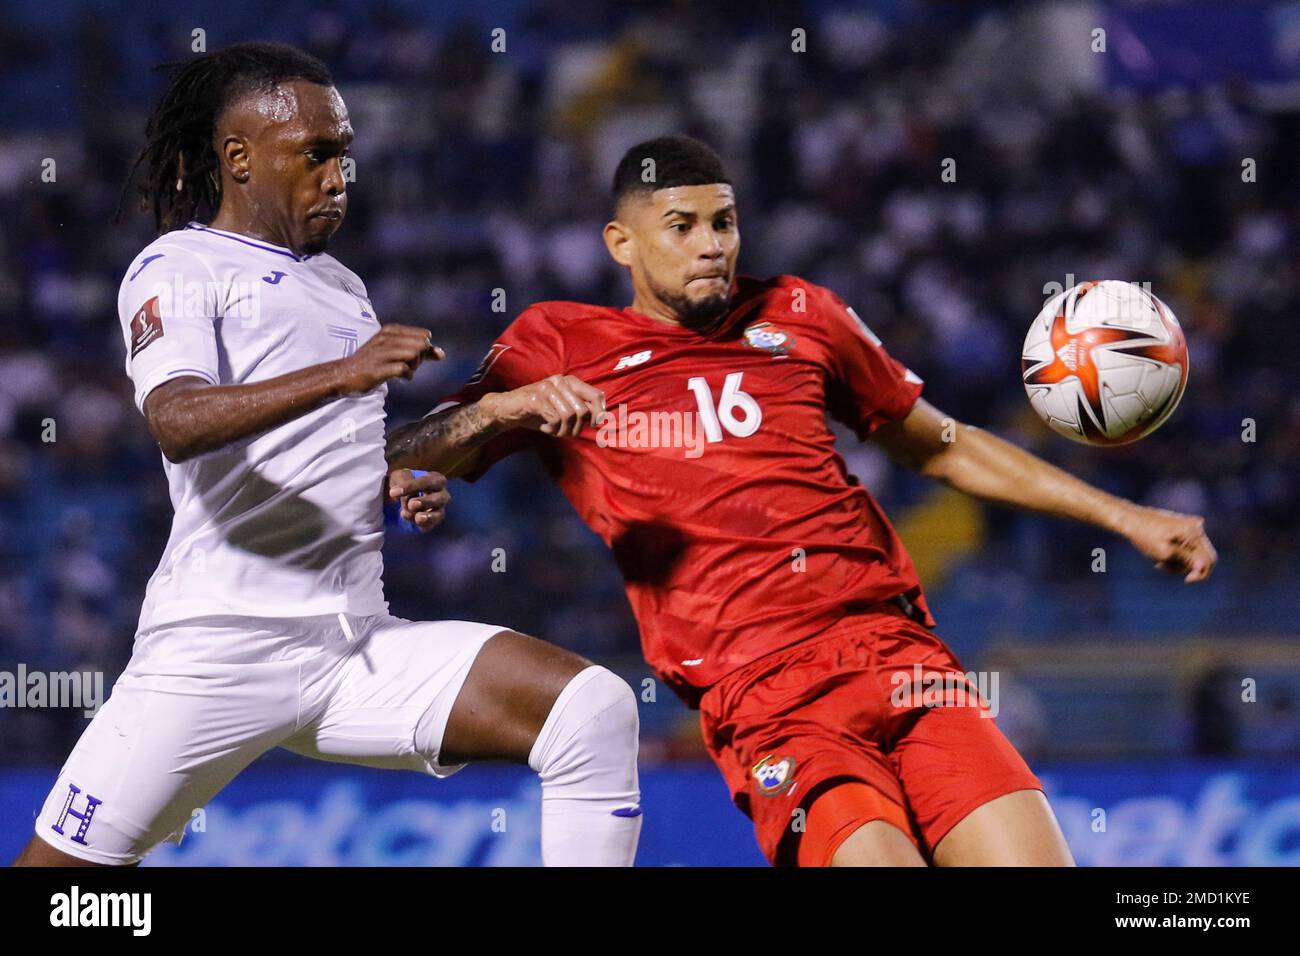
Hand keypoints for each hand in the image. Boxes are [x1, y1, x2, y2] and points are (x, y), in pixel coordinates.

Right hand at [336, 324, 443, 395]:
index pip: (423, 335)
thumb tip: (442, 354)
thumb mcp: (395, 351)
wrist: (344, 375)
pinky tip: (401, 378)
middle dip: (421, 357)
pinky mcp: (378, 369)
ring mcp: (381, 353)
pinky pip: (404, 369)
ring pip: (413, 355)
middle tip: (411, 365)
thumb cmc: (373, 362)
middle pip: (421, 345)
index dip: (425, 349)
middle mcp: (386, 338)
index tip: (415, 357)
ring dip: (414, 366)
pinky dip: (407, 375)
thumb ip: (420, 352)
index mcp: (390, 330)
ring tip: (405, 371)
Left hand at [388, 468, 449, 531]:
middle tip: (411, 504)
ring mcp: (439, 510)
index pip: (427, 482)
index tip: (393, 493)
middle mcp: (442, 495)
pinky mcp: (433, 522)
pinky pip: (431, 525)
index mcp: (436, 479)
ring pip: (439, 514)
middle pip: (440, 498)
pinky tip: (414, 521)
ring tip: (417, 517)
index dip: (411, 487)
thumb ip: (402, 481)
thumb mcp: (401, 476)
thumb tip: (397, 492)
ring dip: (428, 516)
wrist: (401, 497)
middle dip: (425, 501)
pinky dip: (423, 524)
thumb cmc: (405, 483)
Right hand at [480, 375, 605, 436]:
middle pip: (583, 410)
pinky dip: (551, 429)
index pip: (597, 395)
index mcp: (570, 381)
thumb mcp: (562, 409)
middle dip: (576, 428)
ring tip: (554, 431)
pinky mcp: (535, 398)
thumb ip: (580, 409)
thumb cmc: (537, 411)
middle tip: (566, 433)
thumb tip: (602, 418)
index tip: (593, 426)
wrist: (507, 410)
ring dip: (563, 430)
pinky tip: (544, 428)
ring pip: (569, 416)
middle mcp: (560, 381)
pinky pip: (554, 419)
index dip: (599, 413)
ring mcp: (547, 388)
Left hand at [1119, 505, 1216, 581]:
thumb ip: (1187, 561)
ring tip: (1158, 562)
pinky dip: (1174, 554)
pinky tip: (1158, 557)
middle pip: (1201, 557)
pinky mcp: (1182, 528)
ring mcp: (1189, 526)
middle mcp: (1196, 526)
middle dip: (1184, 566)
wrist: (1129, 520)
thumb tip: (1203, 567)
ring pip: (1191, 554)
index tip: (1186, 580)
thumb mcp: (1166, 553)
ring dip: (1177, 562)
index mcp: (1194, 532)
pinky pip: (1185, 547)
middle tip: (1164, 567)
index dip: (1200, 573)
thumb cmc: (1145, 536)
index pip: (1209, 559)